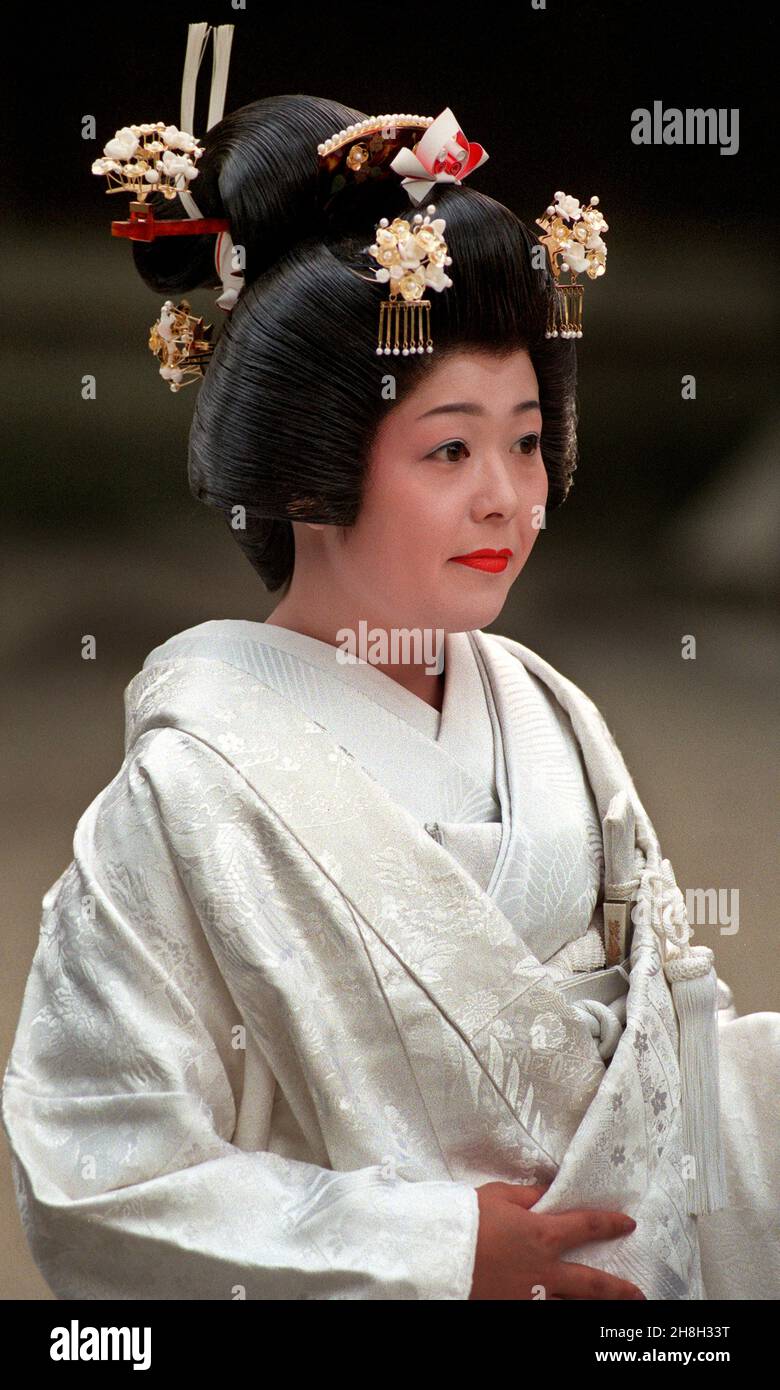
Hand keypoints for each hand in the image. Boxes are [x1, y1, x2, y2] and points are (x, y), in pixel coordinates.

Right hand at [468, 1181, 646, 1299]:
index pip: (587, 1226)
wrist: (437, 1256)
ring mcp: (530, 1296)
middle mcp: (544, 1270)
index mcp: (542, 1234)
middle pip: (592, 1284)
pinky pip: (543, 1312)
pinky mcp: (514, 1310)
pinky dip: (557, 1311)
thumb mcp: (497, 1196)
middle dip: (619, 1289)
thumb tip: (548, 1191)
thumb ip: (527, 1196)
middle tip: (638, 1294)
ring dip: (592, 1308)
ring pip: (571, 1306)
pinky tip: (565, 1311)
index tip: (627, 1223)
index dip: (610, 1223)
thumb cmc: (465, 1220)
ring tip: (609, 1311)